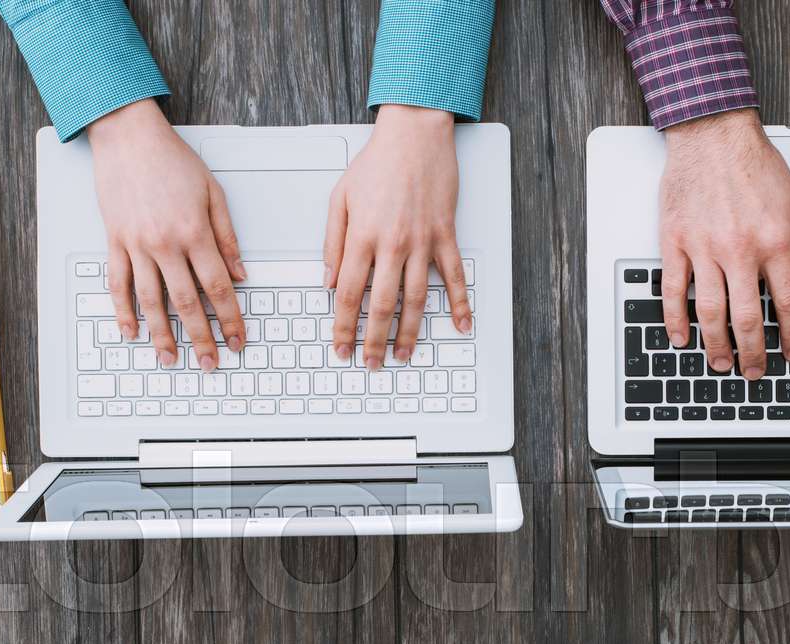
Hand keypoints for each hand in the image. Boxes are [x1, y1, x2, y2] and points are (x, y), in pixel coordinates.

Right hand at [88, 98, 244, 369]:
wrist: (127, 136)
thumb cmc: (172, 160)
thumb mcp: (213, 193)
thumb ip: (227, 238)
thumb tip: (241, 275)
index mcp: (195, 233)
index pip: (219, 288)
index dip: (231, 319)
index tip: (237, 340)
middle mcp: (165, 244)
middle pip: (187, 303)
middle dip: (201, 338)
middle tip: (210, 363)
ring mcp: (136, 245)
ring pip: (151, 301)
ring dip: (162, 335)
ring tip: (170, 359)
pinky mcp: (114, 241)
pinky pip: (118, 283)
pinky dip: (122, 311)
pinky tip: (130, 331)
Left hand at [324, 104, 470, 370]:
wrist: (415, 134)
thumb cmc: (377, 162)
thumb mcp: (340, 198)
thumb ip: (332, 242)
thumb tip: (327, 279)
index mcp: (362, 236)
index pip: (347, 293)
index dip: (342, 326)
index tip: (341, 346)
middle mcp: (393, 244)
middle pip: (381, 305)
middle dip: (374, 340)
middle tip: (371, 363)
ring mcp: (422, 242)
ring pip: (416, 299)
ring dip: (409, 332)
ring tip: (403, 354)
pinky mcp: (445, 235)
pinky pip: (454, 276)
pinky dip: (460, 302)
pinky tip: (461, 324)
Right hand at [659, 109, 789, 380]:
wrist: (713, 133)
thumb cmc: (753, 162)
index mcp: (775, 241)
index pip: (789, 303)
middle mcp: (740, 250)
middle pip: (748, 318)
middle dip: (754, 353)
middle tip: (755, 371)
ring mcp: (704, 248)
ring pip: (711, 312)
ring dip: (717, 345)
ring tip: (721, 364)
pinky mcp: (676, 242)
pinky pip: (674, 290)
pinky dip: (676, 319)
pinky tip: (682, 338)